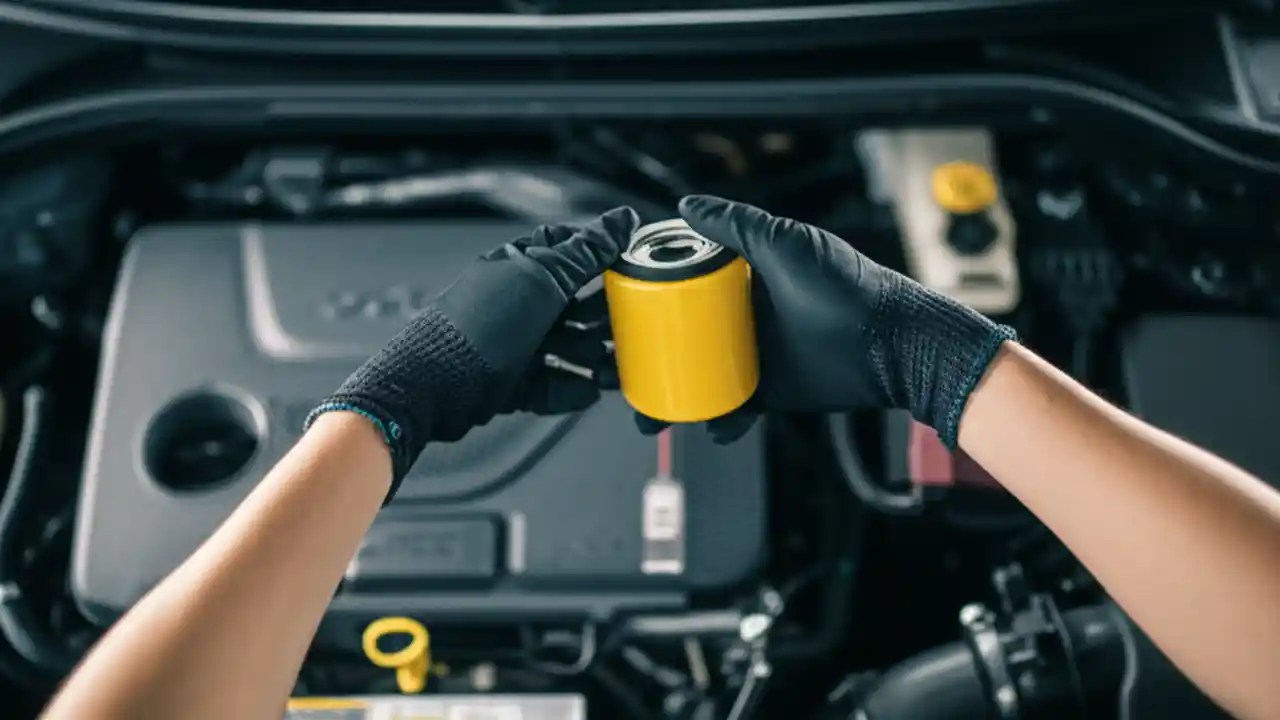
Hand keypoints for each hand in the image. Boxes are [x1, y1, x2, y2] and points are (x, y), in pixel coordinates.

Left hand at [307, 207, 639, 499]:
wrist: (435, 384)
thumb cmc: (482, 324)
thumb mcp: (543, 278)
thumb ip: (588, 251)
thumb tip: (622, 219)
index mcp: (521, 266)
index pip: (569, 249)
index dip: (602, 256)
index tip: (633, 266)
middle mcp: (518, 303)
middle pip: (576, 304)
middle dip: (607, 318)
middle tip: (633, 327)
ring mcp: (515, 343)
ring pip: (569, 348)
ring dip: (596, 359)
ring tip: (613, 371)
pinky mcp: (512, 381)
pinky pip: (553, 383)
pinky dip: (572, 389)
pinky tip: (588, 392)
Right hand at [636, 195, 1013, 444]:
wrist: (894, 344)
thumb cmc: (848, 286)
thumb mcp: (788, 245)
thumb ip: (739, 225)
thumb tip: (686, 205)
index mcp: (741, 280)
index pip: (682, 287)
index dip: (648, 301)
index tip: (615, 314)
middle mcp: (742, 318)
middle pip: (680, 339)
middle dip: (647, 359)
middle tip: (617, 373)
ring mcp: (754, 357)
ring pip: (698, 379)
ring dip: (672, 398)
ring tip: (651, 415)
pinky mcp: (771, 393)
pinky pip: (733, 410)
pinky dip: (718, 421)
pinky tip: (711, 427)